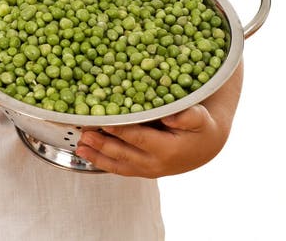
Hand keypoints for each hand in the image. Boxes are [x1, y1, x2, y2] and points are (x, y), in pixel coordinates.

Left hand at [75, 104, 225, 177]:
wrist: (206, 147)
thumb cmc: (202, 127)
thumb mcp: (200, 117)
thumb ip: (187, 116)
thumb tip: (169, 116)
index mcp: (168, 149)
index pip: (139, 139)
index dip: (121, 131)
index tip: (104, 122)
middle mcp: (156, 164)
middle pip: (124, 154)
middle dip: (102, 145)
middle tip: (84, 135)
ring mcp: (149, 170)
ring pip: (119, 166)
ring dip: (98, 157)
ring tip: (80, 147)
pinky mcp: (144, 171)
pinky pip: (121, 169)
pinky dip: (104, 162)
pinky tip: (89, 155)